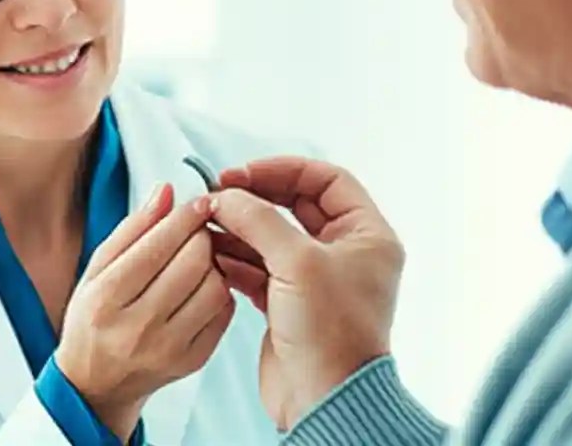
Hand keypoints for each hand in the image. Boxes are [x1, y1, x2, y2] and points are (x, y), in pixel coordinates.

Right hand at [55, 184, 236, 441]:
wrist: (96, 383)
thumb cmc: (93, 318)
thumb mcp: (97, 270)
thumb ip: (132, 229)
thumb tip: (166, 191)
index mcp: (105, 299)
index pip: (156, 247)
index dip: (183, 218)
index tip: (197, 201)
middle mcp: (136, 328)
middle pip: (192, 263)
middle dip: (201, 236)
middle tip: (197, 230)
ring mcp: (168, 349)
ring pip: (214, 287)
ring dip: (213, 264)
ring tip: (199, 259)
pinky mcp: (192, 361)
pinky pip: (223, 313)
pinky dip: (218, 292)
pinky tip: (202, 287)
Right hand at [206, 157, 403, 430]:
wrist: (323, 401)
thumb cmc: (330, 335)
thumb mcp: (296, 262)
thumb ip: (257, 218)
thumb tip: (223, 194)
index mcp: (366, 236)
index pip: (325, 179)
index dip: (281, 169)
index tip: (240, 173)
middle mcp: (344, 253)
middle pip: (293, 204)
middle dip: (252, 198)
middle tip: (215, 194)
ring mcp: (315, 279)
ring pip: (270, 236)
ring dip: (237, 228)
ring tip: (205, 224)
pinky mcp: (289, 303)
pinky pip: (257, 267)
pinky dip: (233, 258)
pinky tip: (210, 254)